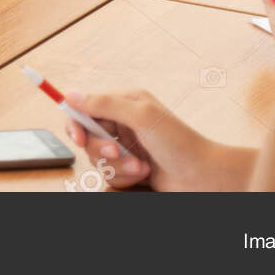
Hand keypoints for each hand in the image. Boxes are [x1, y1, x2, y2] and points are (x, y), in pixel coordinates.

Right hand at [59, 89, 243, 190]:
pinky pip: (111, 177)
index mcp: (125, 103)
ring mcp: (127, 148)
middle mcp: (123, 124)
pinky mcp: (131, 169)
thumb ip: (104, 104)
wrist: (203, 176)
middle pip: (89, 139)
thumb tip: (71, 95)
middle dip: (103, 151)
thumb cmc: (179, 142)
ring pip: (99, 161)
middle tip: (118, 153)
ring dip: (118, 168)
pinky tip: (146, 176)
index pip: (85, 108)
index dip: (76, 124)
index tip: (79, 139)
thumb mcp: (141, 116)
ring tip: (142, 168)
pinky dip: (126, 179)